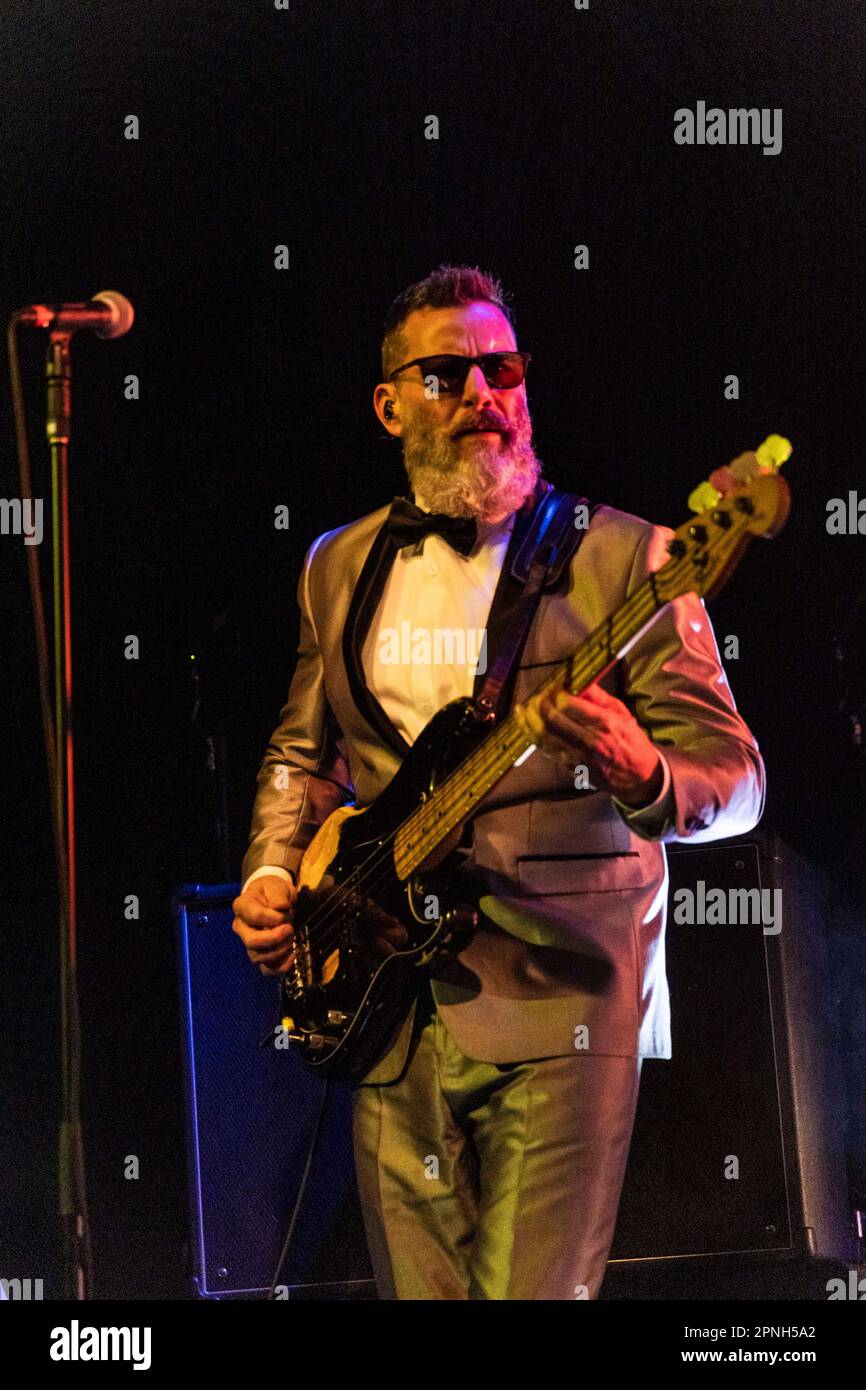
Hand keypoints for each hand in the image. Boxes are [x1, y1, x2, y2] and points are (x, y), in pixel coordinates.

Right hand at [232, 874, 297, 975]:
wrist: (272, 898)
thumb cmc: (272, 891)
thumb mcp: (277, 886)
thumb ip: (278, 895)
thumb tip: (280, 907)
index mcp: (242, 906)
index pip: (254, 916)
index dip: (272, 918)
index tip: (285, 912)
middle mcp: (241, 926)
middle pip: (251, 941)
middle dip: (274, 938)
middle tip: (289, 929)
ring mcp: (248, 942)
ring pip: (257, 957)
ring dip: (279, 950)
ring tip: (291, 937)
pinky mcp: (259, 953)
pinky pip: (265, 969)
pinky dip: (280, 967)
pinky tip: (291, 956)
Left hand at [513, 681, 663, 806]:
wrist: (640, 776)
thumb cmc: (631, 741)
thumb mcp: (621, 713)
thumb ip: (598, 697)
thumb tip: (580, 680)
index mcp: (605, 723)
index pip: (569, 704)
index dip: (555, 693)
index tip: (551, 686)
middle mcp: (591, 740)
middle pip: (553, 720)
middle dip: (538, 705)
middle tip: (535, 696)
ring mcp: (580, 757)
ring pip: (545, 737)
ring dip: (529, 722)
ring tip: (522, 710)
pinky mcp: (573, 769)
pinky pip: (548, 751)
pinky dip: (536, 737)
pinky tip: (529, 728)